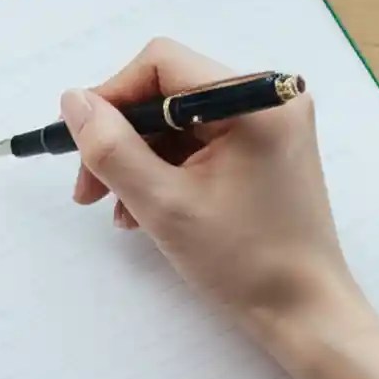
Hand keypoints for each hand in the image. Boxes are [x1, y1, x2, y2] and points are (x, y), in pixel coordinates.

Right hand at [61, 37, 348, 323]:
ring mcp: (269, 124)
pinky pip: (200, 142)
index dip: (112, 97)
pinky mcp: (265, 149)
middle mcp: (268, 97)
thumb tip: (73, 100)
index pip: (161, 64)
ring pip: (178, 120)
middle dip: (122, 138)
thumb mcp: (162, 204)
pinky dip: (166, 170)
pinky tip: (146, 210)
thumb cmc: (242, 261)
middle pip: (167, 92)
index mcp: (254, 99)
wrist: (305, 314)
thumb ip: (111, 148)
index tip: (83, 145)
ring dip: (138, 160)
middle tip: (88, 190)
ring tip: (119, 212)